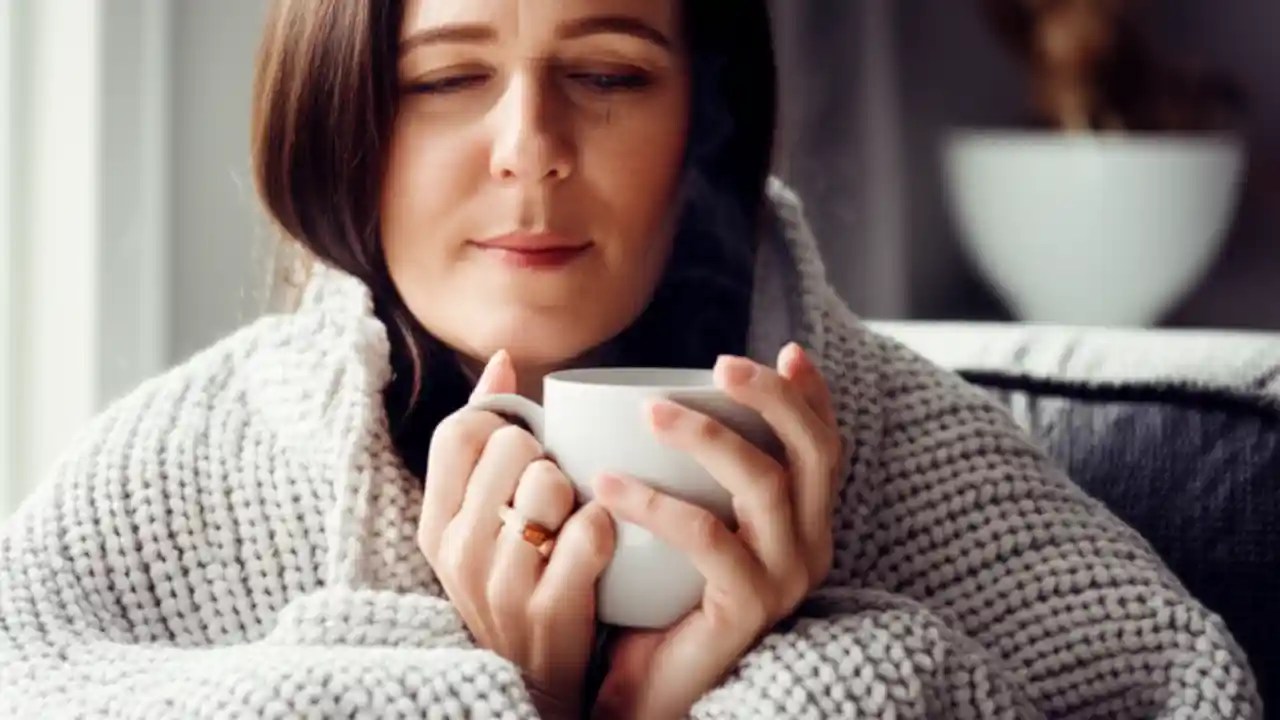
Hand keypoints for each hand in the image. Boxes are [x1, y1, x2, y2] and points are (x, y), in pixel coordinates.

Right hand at [417, 350, 615, 719]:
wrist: (537, 683)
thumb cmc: (517, 584)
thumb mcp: (480, 522)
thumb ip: (484, 445)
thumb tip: (502, 360)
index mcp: (435, 523)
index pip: (461, 430)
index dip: (506, 421)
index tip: (530, 446)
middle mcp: (457, 551)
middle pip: (511, 446)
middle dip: (546, 456)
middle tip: (555, 493)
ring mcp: (500, 583)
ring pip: (550, 481)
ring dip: (575, 493)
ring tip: (573, 522)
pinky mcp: (549, 610)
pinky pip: (589, 530)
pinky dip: (604, 529)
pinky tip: (601, 545)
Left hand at [591, 343, 841, 719]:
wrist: (649, 691)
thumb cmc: (659, 598)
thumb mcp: (683, 524)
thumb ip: (688, 472)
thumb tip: (651, 400)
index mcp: (802, 521)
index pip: (823, 446)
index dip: (812, 395)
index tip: (787, 349)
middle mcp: (809, 546)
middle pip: (813, 452)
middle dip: (772, 397)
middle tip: (720, 366)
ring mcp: (784, 579)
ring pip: (764, 484)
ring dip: (708, 437)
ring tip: (651, 412)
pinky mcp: (747, 608)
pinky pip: (707, 539)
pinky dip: (656, 504)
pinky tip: (609, 484)